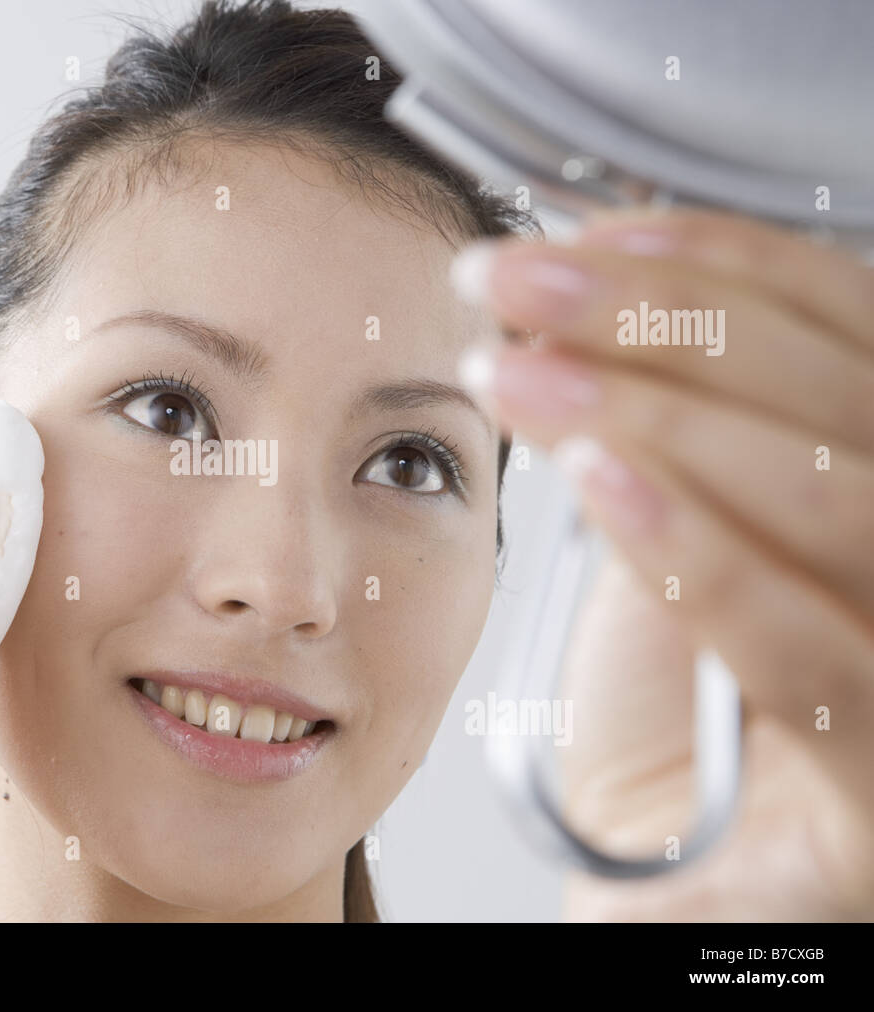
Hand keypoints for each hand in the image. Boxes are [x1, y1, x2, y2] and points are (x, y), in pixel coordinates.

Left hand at [459, 208, 873, 918]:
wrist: (671, 881)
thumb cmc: (672, 711)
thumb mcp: (677, 537)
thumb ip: (665, 435)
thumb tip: (579, 303)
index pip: (847, 329)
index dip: (716, 262)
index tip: (577, 233)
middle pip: (843, 394)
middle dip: (662, 317)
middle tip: (514, 284)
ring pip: (836, 493)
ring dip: (656, 407)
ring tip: (514, 366)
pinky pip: (805, 649)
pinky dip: (700, 550)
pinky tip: (599, 480)